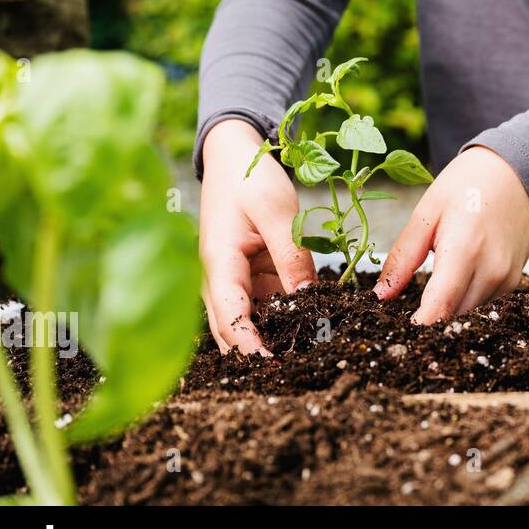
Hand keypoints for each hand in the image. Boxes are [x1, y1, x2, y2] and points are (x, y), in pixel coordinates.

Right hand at [198, 118, 317, 354]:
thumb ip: (290, 253)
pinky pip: (267, 302)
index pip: (229, 315)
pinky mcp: (251, 275)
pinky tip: (311, 324)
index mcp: (217, 263)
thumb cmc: (248, 179)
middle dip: (258, 352)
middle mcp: (219, 278)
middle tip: (294, 372)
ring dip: (273, 336)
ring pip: (252, 319)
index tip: (271, 366)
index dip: (248, 344)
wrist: (233, 156)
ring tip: (307, 355)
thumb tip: (305, 297)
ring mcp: (235, 279)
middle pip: (234, 328)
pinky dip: (285, 314)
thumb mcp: (275, 210)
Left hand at [374, 146, 528, 322]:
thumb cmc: (469, 184)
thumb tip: (380, 296)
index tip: (394, 329)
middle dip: (427, 317)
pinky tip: (456, 277)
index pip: (438, 310)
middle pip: (451, 316)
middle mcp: (491, 271)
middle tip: (405, 306)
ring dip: (446, 308)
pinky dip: (464, 298)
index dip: (416, 327)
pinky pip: (482, 303)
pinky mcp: (513, 281)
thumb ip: (403, 257)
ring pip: (467, 312)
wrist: (517, 172)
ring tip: (432, 286)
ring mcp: (506, 278)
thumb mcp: (427, 212)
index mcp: (464, 251)